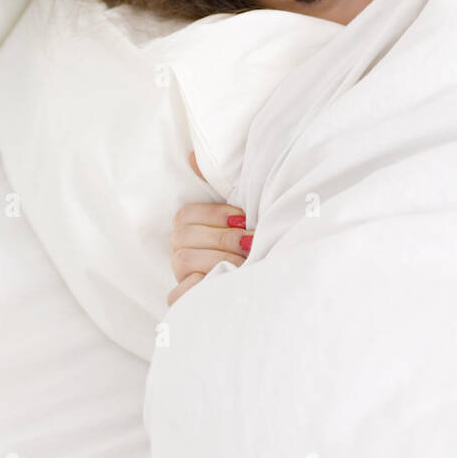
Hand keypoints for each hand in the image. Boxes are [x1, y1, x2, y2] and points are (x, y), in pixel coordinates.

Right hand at [165, 151, 252, 308]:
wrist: (278, 280)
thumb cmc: (257, 240)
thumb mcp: (245, 211)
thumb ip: (221, 184)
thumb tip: (193, 156)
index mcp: (192, 226)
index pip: (186, 214)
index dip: (217, 215)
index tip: (245, 219)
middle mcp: (182, 250)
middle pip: (184, 237)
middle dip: (223, 239)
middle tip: (251, 245)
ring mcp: (182, 276)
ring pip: (183, 260)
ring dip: (218, 260)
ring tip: (246, 264)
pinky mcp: (185, 301)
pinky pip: (178, 296)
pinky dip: (196, 290)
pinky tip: (219, 285)